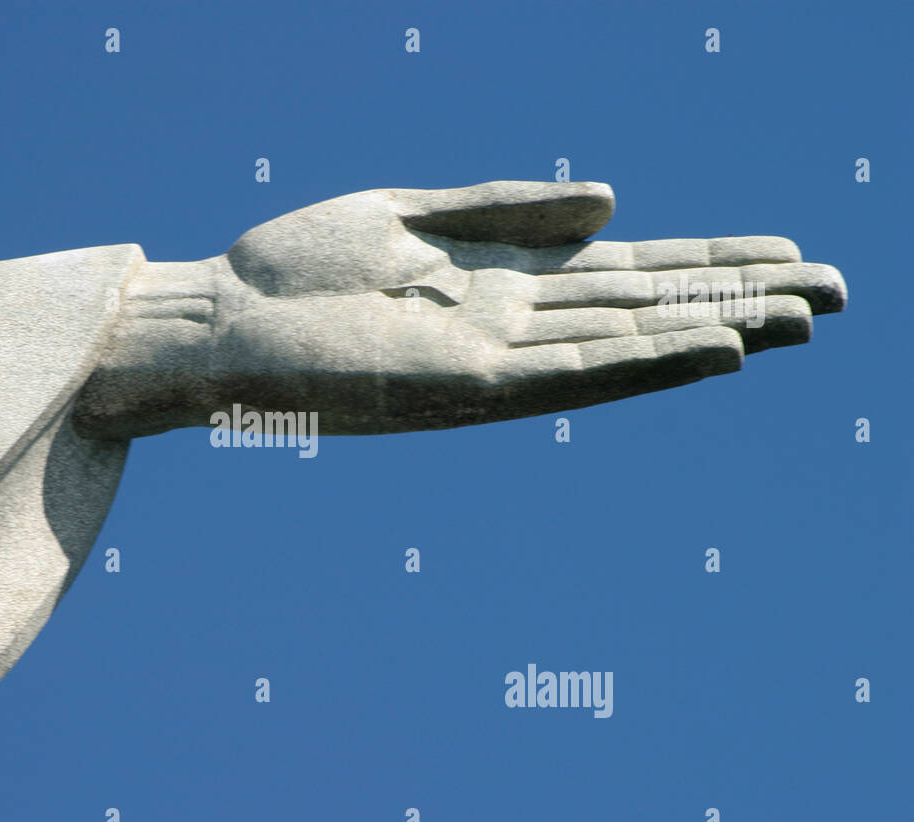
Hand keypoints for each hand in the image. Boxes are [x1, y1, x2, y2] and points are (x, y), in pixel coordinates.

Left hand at [72, 181, 846, 437]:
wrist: (217, 322)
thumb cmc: (297, 268)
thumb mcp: (407, 215)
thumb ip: (505, 210)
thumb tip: (614, 200)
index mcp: (500, 281)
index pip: (625, 271)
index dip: (708, 262)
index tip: (786, 253)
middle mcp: (511, 325)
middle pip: (645, 308)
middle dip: (738, 297)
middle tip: (837, 292)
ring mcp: (492, 360)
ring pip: (626, 343)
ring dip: (714, 331)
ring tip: (800, 319)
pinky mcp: (462, 388)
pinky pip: (572, 374)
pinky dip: (644, 362)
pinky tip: (713, 347)